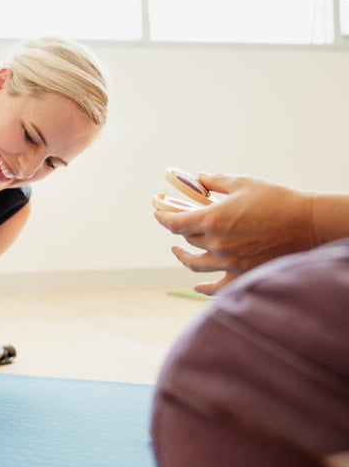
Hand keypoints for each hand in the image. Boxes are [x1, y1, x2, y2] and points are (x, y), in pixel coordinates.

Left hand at [154, 173, 314, 293]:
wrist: (309, 225)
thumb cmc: (278, 200)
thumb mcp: (243, 184)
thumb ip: (216, 181)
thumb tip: (198, 178)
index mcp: (213, 219)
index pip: (175, 223)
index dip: (162, 217)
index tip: (157, 213)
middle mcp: (216, 244)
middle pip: (187, 239)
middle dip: (179, 230)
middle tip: (177, 223)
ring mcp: (228, 262)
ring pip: (195, 263)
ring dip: (182, 257)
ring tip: (177, 251)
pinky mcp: (242, 274)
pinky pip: (216, 287)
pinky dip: (204, 288)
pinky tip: (196, 286)